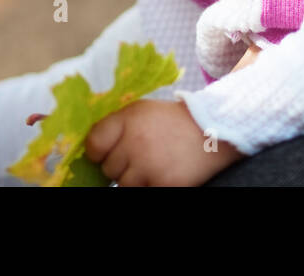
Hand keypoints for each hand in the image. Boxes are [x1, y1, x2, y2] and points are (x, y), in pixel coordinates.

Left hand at [84, 99, 243, 186]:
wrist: (212, 130)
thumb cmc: (171, 121)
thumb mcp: (141, 111)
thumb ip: (116, 126)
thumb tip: (90, 150)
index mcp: (128, 119)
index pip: (94, 144)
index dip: (97, 152)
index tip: (105, 153)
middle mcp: (136, 142)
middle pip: (108, 169)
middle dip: (121, 166)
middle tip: (141, 156)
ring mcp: (149, 166)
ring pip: (124, 185)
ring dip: (135, 179)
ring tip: (153, 164)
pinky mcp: (164, 185)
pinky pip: (142, 192)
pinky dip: (150, 185)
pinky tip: (162, 173)